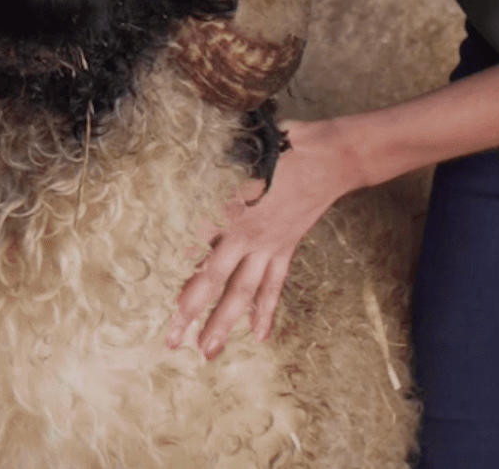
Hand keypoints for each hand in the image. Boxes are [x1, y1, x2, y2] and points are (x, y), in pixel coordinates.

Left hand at [167, 117, 355, 358]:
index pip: (200, 244)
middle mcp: (249, 235)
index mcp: (236, 208)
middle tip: (171, 341)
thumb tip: (192, 173)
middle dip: (192, 311)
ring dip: (225, 323)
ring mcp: (269, 245)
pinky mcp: (286, 248)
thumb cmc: (285, 146)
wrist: (331, 157)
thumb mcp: (247, 153)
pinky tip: (259, 335)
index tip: (167, 296)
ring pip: (243, 291)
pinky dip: (266, 310)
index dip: (183, 269)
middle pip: (216, 279)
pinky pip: (273, 285)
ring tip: (207, 352)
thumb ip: (220, 170)